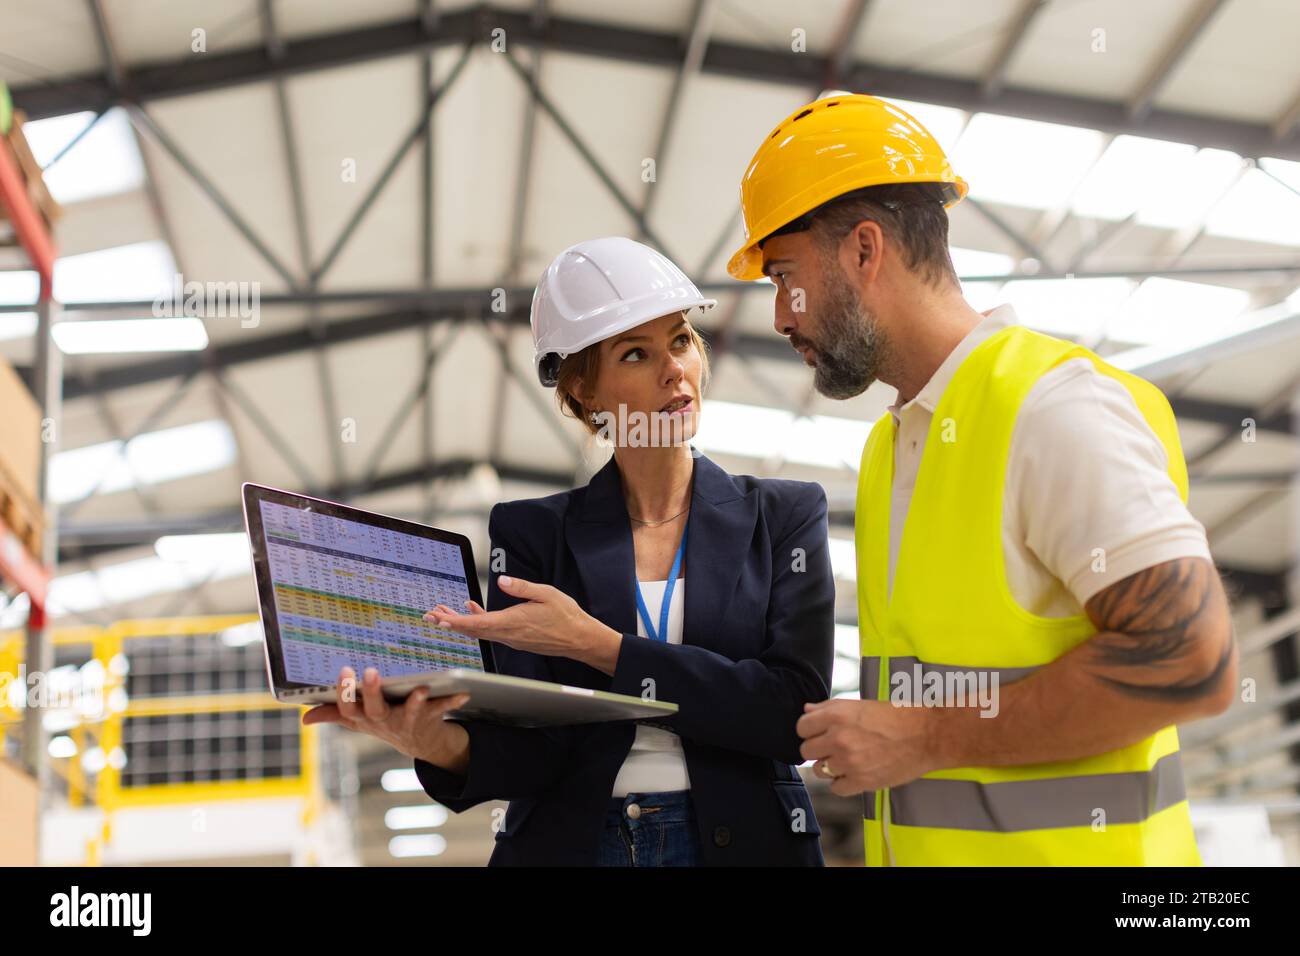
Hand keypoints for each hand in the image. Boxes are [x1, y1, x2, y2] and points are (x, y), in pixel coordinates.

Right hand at [303, 666, 470, 773]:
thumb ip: (334, 715)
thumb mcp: (359, 721)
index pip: (349, 709)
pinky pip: (442, 709)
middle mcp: (385, 721)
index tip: (345, 671)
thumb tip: (305, 717)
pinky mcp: (431, 718)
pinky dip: (452, 702)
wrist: (421, 744)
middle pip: (376, 709)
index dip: (344, 694)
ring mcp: (409, 721)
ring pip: (411, 712)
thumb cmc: (385, 722)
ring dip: (416, 702)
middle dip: (373, 692)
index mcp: (366, 718)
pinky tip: (463, 693)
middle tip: (371, 672)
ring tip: (421, 688)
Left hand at [425, 576, 622, 673]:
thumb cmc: (566, 616)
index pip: (478, 623)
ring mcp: (511, 638)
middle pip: (472, 629)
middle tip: (429, 614)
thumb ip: (523, 588)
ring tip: (442, 611)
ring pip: (479, 630)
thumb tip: (502, 581)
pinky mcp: (515, 638)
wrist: (580, 639)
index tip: (438, 619)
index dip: (456, 622)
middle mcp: (508, 634)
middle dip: (449, 622)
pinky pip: (490, 630)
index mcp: (513, 622)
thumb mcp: (547, 594)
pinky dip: (477, 620)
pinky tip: (471, 609)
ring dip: (460, 621)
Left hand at [796, 698, 943, 796]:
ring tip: (847, 760)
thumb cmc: (896, 716)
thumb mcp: (859, 704)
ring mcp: (849, 762)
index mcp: (837, 715)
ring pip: (819, 771)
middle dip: (818, 749)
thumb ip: (829, 708)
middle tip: (834, 747)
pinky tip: (855, 773)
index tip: (820, 732)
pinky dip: (843, 783)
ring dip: (830, 767)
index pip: (801, 727)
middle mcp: (838, 738)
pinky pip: (836, 788)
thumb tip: (807, 710)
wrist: (927, 734)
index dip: (810, 730)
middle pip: (806, 751)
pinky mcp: (861, 781)